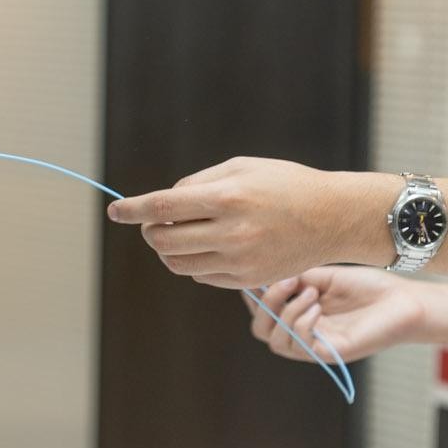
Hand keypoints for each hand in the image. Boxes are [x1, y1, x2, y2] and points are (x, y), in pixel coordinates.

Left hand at [107, 157, 359, 289]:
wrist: (332, 218)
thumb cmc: (284, 185)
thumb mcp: (241, 167)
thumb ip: (198, 182)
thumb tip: (164, 202)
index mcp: (228, 197)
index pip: (162, 206)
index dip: (132, 209)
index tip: (115, 211)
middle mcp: (232, 232)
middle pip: (163, 240)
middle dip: (150, 230)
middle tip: (153, 222)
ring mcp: (240, 260)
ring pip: (178, 263)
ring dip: (167, 249)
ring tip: (178, 233)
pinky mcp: (248, 280)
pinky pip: (201, 275)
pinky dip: (193, 261)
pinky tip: (206, 246)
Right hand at [245, 266, 423, 363]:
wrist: (404, 301)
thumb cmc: (370, 288)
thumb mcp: (324, 276)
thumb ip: (295, 277)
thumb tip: (265, 275)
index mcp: (299, 312)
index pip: (260, 311)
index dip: (253, 294)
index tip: (262, 273)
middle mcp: (303, 331)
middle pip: (260, 329)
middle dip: (265, 304)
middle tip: (287, 283)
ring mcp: (315, 345)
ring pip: (275, 340)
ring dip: (286, 312)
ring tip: (311, 293)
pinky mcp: (329, 354)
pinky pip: (299, 346)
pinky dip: (301, 323)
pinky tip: (318, 307)